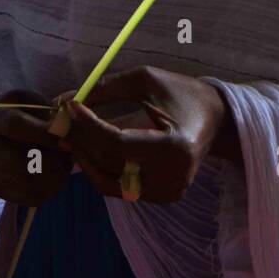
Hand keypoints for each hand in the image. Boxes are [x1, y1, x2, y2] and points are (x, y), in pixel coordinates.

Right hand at [0, 89, 72, 206]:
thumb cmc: (21, 112)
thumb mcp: (34, 102)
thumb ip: (49, 114)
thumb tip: (66, 132)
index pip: (15, 127)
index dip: (43, 135)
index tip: (65, 140)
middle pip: (16, 162)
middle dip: (49, 163)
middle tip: (68, 158)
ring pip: (23, 183)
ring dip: (52, 179)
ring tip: (65, 167)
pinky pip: (25, 197)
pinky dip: (47, 191)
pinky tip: (57, 178)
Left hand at [60, 66, 236, 204]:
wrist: (217, 119)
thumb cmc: (181, 93)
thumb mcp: (144, 80)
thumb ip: (104, 90)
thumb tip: (63, 102)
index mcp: (174, 147)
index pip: (116, 144)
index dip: (88, 126)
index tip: (69, 106)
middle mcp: (172, 177)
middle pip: (109, 165)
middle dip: (80, 141)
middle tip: (62, 121)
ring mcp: (167, 192)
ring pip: (109, 181)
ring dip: (85, 158)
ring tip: (71, 135)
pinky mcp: (162, 197)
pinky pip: (120, 186)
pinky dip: (101, 168)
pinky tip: (90, 149)